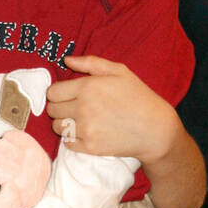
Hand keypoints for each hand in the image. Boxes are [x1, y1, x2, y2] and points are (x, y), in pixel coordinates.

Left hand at [47, 55, 179, 163]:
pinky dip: (73, 138)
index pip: (52, 92)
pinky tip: (86, 132)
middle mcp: (83, 108)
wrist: (155, 129)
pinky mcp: (90, 147)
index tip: (68, 95)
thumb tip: (66, 60)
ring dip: (64, 123)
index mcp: (87, 87)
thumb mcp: (119, 71)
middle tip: (75, 107)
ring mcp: (86, 129)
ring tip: (80, 120)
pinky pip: (67, 143)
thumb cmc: (138, 96)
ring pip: (57, 127)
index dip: (58, 93)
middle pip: (52, 110)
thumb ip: (90, 63)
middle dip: (60, 107)